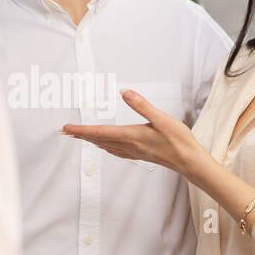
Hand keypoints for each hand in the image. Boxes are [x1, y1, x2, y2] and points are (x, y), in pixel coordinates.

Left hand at [61, 89, 208, 179]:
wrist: (189, 161)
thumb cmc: (178, 141)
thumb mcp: (161, 119)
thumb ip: (142, 105)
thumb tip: (125, 92)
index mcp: (131, 136)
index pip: (100, 132)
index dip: (82, 130)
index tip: (67, 128)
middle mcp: (129, 145)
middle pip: (99, 140)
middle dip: (81, 135)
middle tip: (66, 132)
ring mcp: (134, 151)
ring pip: (106, 146)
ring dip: (91, 141)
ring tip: (80, 137)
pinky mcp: (140, 154)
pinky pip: (116, 150)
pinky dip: (105, 146)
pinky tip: (106, 146)